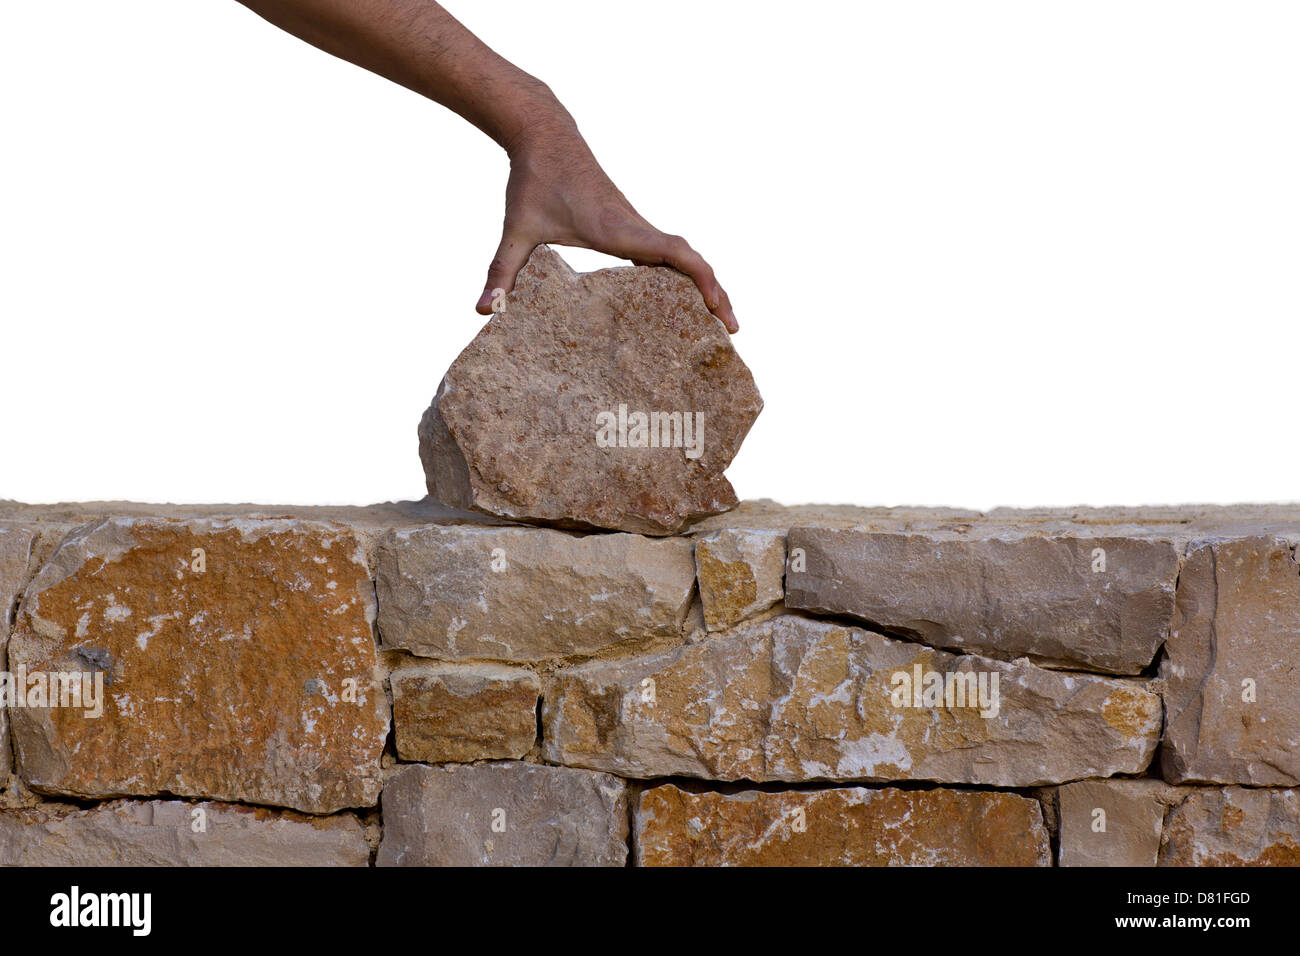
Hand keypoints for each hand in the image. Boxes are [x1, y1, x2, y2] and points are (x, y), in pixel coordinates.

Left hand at [475, 117, 737, 332]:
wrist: (544, 133)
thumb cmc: (533, 180)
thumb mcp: (516, 231)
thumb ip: (501, 273)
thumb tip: (482, 312)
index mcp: (619, 230)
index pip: (676, 255)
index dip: (703, 281)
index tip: (720, 310)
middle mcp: (635, 226)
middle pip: (692, 260)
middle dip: (716, 293)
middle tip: (733, 330)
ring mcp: (635, 223)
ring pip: (684, 254)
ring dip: (705, 282)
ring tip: (718, 318)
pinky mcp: (629, 222)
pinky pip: (668, 250)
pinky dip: (684, 272)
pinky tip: (681, 298)